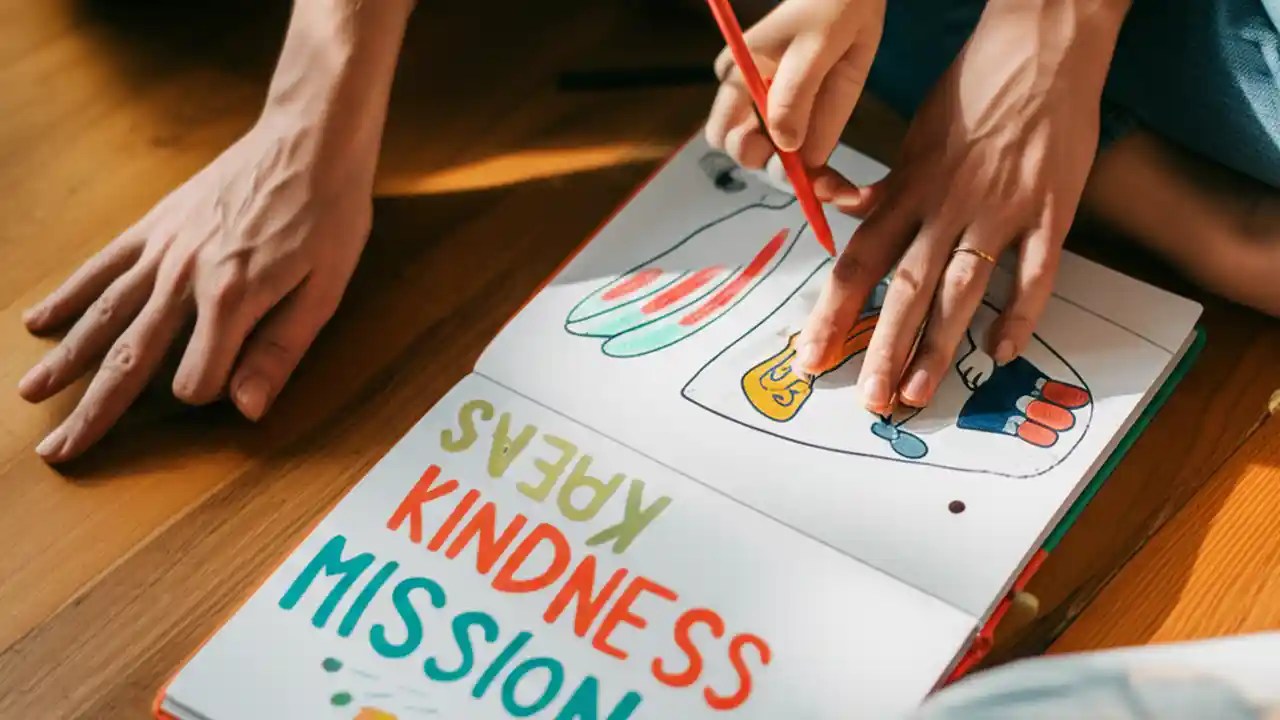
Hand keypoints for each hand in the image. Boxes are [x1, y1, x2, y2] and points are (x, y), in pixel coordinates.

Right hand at [19, 117, 373, 462]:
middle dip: (92, 412)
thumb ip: (280, 352)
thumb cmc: (329, 216)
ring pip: (102, 316)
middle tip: (55, 453)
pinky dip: (69, 294)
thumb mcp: (325, 290)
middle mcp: (184, 277)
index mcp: (231, 299)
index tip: (228, 384)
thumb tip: (245, 410)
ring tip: (30, 394)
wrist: (310, 139)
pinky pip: (102, 266)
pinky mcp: (155, 225)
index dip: (208, 393)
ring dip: (65, 359)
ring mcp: (163, 249)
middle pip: (128, 360)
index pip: (194, 381)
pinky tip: (38, 321)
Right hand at [703, 0, 884, 211]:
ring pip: (780, 169)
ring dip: (804, 185)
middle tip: (802, 167)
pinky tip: (846, 193)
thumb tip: (784, 145)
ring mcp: (787, 123)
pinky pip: (812, 169)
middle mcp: (756, 109)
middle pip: (748, 157)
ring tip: (834, 188)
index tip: (770, 147)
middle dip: (771, 167)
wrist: (856, 0)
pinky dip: (826, 185)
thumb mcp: (810, 47)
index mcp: (738, 83)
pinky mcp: (815, 131)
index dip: (742, 147)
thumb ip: (794, 94)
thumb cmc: (825, 10)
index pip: (722, 133)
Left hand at [794, 0, 1127, 412]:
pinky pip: (1035, 271)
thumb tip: (847, 213)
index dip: (832, 313)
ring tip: (919, 393)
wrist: (1041, 46)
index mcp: (907, 190)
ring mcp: (1000, 209)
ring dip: (940, 346)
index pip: (858, 262)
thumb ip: (886, 188)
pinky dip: (1021, 313)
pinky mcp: (1051, 209)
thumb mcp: (914, 138)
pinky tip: (1003, 353)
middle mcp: (945, 205)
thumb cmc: (972, 92)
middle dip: (883, 348)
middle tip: (869, 401)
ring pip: (962, 288)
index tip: (810, 358)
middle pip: (906, 287)